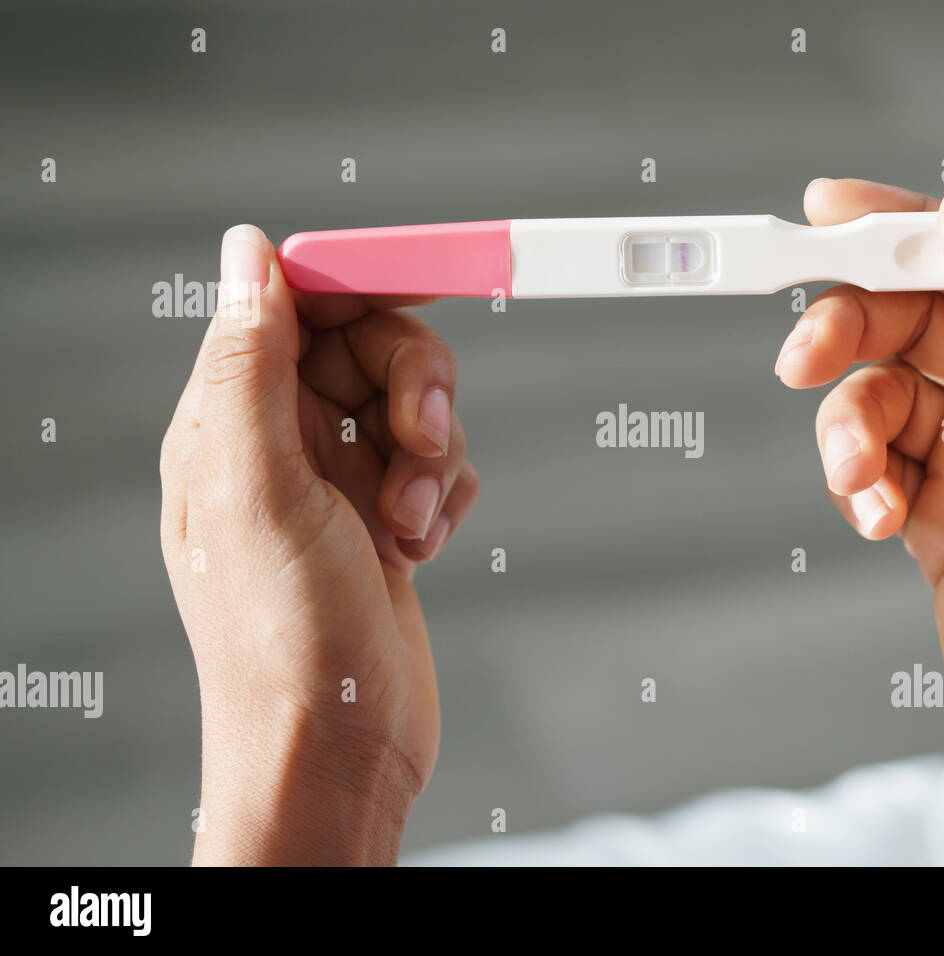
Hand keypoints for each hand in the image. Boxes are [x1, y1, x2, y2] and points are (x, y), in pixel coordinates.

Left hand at [161, 225, 478, 864]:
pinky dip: (445, 496)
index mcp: (231, 419)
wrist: (340, 746)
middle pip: (375, 347)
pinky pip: (440, 464)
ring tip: (408, 525)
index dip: (362, 286)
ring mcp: (338, 483)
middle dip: (416, 388)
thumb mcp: (260, 485)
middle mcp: (283, 442)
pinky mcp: (385, 520)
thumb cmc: (284, 634)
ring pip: (418, 407)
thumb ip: (250, 363)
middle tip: (418, 440)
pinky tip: (421, 548)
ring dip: (433, 457)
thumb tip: (247, 251)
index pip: (298, 304)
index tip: (428, 281)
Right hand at [776, 177, 943, 863]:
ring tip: (860, 479)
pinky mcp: (936, 517)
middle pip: (910, 328)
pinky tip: (877, 517)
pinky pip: (874, 466)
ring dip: (850, 432)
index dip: (897, 233)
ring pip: (879, 401)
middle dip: (850, 338)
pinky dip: (860, 483)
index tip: (819, 216)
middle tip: (800, 359)